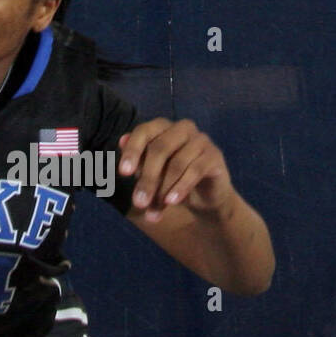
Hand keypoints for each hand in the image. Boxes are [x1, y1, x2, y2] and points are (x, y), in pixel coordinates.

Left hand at [118, 119, 233, 223]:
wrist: (204, 196)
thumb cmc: (171, 178)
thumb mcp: (151, 173)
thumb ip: (137, 160)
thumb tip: (120, 142)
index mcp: (162, 126)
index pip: (143, 132)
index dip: (132, 151)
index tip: (123, 173)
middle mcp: (182, 128)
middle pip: (159, 149)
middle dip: (147, 178)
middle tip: (138, 202)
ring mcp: (201, 139)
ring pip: (177, 163)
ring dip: (163, 189)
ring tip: (154, 210)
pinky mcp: (215, 156)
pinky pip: (196, 170)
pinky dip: (181, 187)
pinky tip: (172, 202)